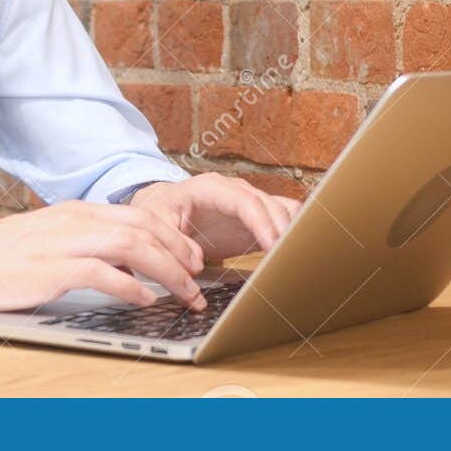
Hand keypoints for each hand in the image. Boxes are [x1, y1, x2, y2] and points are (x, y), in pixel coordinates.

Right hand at [0, 199, 209, 312]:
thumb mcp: (47, 241)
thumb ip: (84, 246)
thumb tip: (124, 268)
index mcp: (76, 211)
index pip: (139, 214)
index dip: (174, 235)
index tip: (192, 258)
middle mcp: (75, 220)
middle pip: (145, 226)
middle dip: (181, 252)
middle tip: (200, 276)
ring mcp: (63, 243)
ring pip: (134, 246)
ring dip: (168, 271)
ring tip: (185, 292)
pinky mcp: (50, 270)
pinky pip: (103, 273)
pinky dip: (132, 287)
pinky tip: (145, 300)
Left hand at [127, 172, 302, 261]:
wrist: (162, 208)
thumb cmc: (158, 212)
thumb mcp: (154, 224)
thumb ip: (171, 242)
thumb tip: (195, 262)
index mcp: (209, 188)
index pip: (243, 201)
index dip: (261, 222)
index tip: (272, 247)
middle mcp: (234, 191)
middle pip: (268, 205)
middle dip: (282, 231)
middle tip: (288, 259)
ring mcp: (247, 202)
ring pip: (281, 210)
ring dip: (291, 232)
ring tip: (295, 258)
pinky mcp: (255, 218)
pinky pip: (283, 217)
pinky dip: (293, 232)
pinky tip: (296, 253)